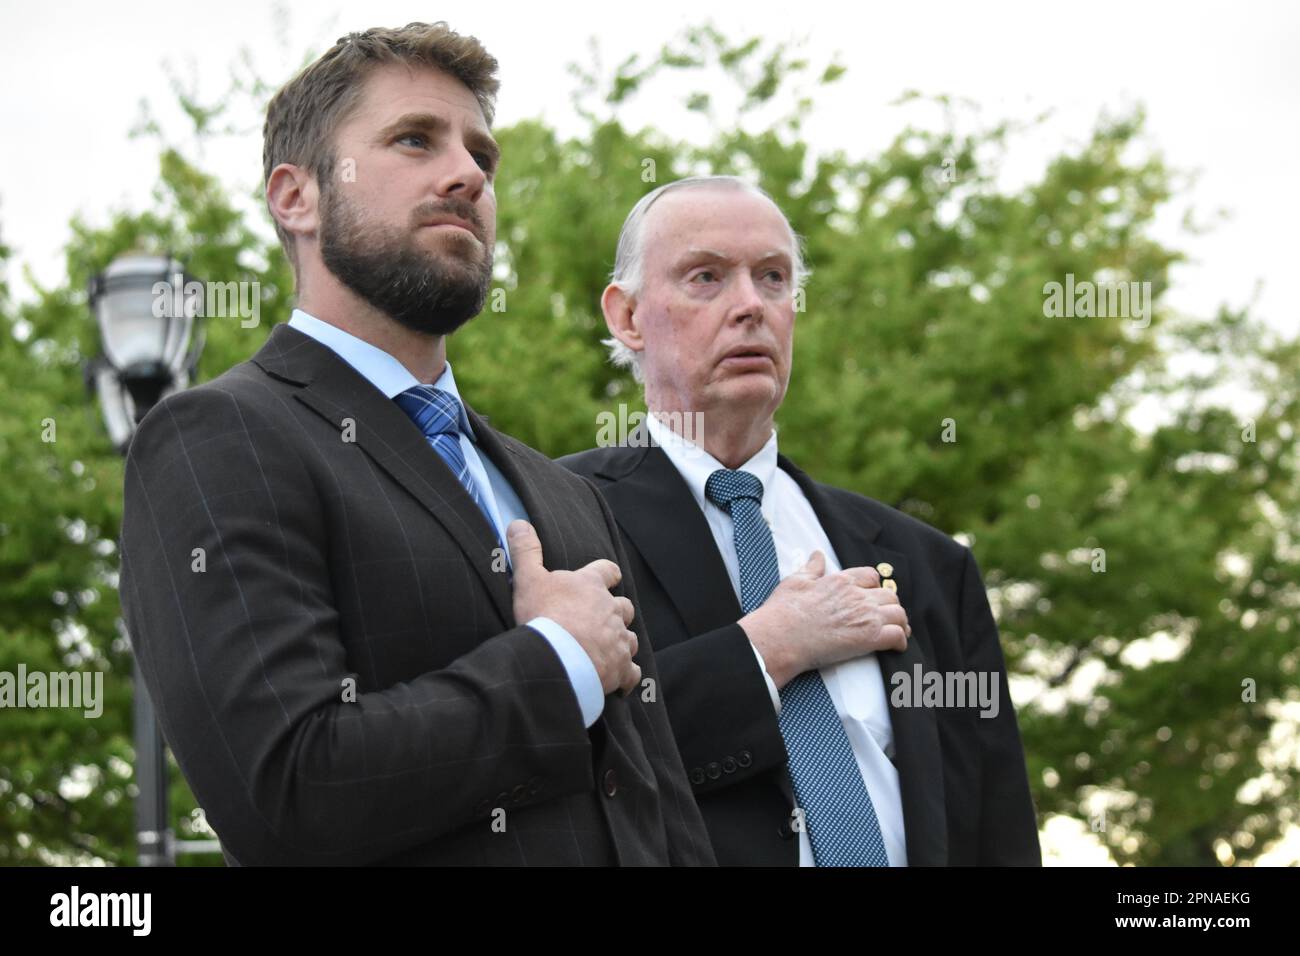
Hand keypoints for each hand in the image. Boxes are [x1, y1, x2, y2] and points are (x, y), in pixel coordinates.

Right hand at [508, 520, 640, 695]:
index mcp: (591, 586)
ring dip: (622, 643)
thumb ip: (526, 550)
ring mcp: (619, 639)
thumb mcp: (529, 578)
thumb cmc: (543, 615)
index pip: (608, 571)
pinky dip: (626, 676)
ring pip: (630, 638)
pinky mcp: (621, 667)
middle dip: (617, 612)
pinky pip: (631, 672)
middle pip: (624, 607)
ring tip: (607, 651)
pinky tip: (619, 682)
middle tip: (603, 620)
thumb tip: (517, 522)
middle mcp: (611, 610)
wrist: (558, 656)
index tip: (609, 577)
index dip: (608, 574)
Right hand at [739, 550, 909, 688]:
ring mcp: (865, 616)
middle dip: (890, 605)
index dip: (875, 586)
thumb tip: (817, 555)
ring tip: (897, 631)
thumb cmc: (783, 611)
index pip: (871, 577)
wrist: (780, 637)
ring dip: (900, 623)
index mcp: (840, 581)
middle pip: (889, 596)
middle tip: (887, 615)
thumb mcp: (796, 581)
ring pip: (898, 614)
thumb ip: (811, 568)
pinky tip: (897, 646)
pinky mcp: (868, 638)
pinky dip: (900, 641)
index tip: (873, 595)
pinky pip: (897, 636)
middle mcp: (857, 596)